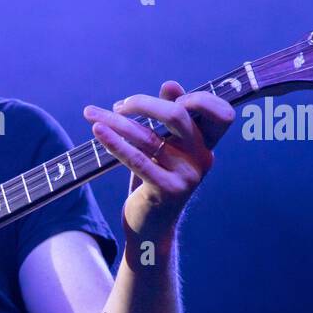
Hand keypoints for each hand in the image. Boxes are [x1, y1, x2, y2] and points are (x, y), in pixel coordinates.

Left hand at [83, 80, 233, 241]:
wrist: (150, 226)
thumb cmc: (155, 180)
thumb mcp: (165, 148)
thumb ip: (170, 118)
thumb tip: (170, 85)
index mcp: (207, 145)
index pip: (221, 113)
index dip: (198, 99)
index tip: (166, 97)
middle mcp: (202, 158)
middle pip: (178, 115)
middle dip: (143, 103)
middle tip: (119, 105)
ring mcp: (187, 175)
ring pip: (148, 137)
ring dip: (116, 121)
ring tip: (92, 114)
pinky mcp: (167, 190)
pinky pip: (137, 159)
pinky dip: (114, 142)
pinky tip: (97, 131)